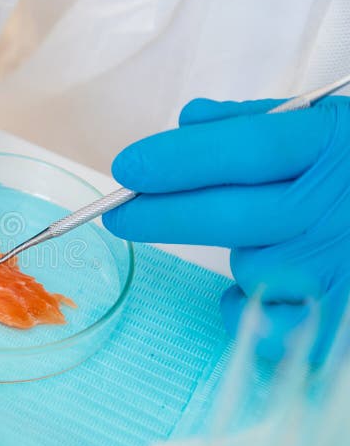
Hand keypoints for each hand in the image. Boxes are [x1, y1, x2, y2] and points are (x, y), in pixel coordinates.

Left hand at [103, 97, 349, 359]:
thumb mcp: (327, 124)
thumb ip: (257, 120)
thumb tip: (189, 120)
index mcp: (334, 146)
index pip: (245, 149)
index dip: (178, 161)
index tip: (127, 169)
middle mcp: (338, 210)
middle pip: (230, 215)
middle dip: (160, 214)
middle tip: (118, 214)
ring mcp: (338, 269)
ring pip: (250, 267)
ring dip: (239, 253)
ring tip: (272, 236)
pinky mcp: (335, 321)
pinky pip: (266, 325)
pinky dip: (247, 310)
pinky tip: (262, 289)